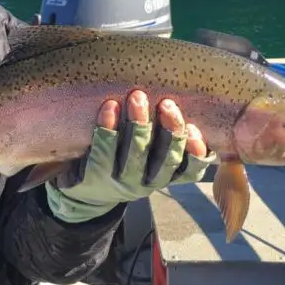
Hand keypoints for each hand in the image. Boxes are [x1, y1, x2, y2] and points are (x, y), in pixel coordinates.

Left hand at [46, 90, 216, 222]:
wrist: (88, 189)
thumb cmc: (127, 157)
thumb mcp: (151, 153)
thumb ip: (166, 134)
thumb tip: (188, 95)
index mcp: (168, 174)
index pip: (192, 169)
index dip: (196, 153)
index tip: (195, 129)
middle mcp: (149, 182)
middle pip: (166, 159)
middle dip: (169, 130)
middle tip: (167, 104)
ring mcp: (123, 182)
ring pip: (135, 155)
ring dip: (138, 124)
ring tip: (136, 97)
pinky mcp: (96, 178)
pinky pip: (103, 154)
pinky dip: (107, 130)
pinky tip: (109, 108)